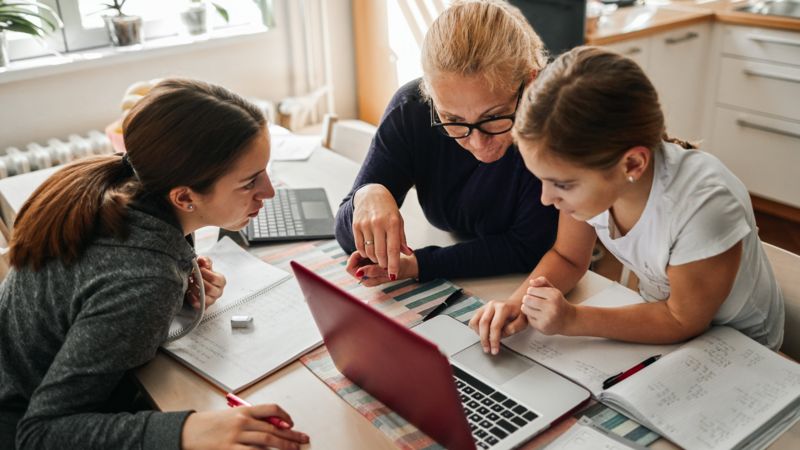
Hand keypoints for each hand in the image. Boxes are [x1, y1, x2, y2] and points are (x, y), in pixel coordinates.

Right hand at [181, 404, 309, 449]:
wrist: (187, 432)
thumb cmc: (209, 424)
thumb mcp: (230, 416)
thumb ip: (249, 419)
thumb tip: (271, 425)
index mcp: (243, 410)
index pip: (271, 409)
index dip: (285, 417)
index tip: (292, 424)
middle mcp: (242, 422)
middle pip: (273, 428)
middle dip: (291, 435)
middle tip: (302, 440)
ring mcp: (236, 437)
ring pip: (267, 441)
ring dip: (284, 446)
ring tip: (294, 449)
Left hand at [186, 256, 225, 308]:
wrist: (195, 280)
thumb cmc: (202, 273)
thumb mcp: (204, 264)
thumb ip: (205, 261)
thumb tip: (203, 261)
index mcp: (220, 281)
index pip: (217, 280)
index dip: (207, 274)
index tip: (199, 270)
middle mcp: (218, 292)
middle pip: (211, 289)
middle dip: (200, 282)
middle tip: (192, 276)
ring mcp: (211, 300)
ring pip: (204, 298)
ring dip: (195, 290)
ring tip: (190, 283)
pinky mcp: (203, 306)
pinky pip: (198, 305)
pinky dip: (192, 298)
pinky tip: (189, 292)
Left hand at [345, 251, 418, 286]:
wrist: (408, 265)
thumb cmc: (400, 268)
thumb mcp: (387, 269)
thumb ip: (373, 271)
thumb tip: (359, 272)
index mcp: (367, 280)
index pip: (350, 268)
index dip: (354, 259)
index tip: (364, 252)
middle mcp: (365, 276)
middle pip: (352, 263)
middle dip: (359, 254)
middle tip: (370, 248)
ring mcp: (367, 270)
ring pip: (357, 258)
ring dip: (364, 251)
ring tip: (375, 248)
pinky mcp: (370, 264)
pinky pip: (363, 255)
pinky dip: (368, 250)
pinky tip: (376, 247)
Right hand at [352, 184, 412, 280]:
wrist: (372, 193)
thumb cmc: (388, 209)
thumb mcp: (399, 221)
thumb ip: (401, 239)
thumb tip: (407, 253)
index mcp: (392, 223)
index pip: (393, 249)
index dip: (393, 264)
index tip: (393, 275)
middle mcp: (378, 223)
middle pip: (380, 253)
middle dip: (383, 264)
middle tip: (386, 266)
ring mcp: (365, 224)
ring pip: (369, 251)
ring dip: (374, 259)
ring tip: (378, 257)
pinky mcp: (356, 225)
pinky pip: (359, 246)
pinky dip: (365, 253)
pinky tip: (370, 251)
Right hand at [468, 299, 528, 354]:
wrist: (515, 304)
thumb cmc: (518, 313)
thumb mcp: (522, 321)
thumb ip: (515, 327)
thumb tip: (504, 333)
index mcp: (503, 307)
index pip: (495, 326)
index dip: (494, 340)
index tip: (495, 350)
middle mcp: (492, 305)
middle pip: (483, 324)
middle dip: (484, 339)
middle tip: (488, 349)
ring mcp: (485, 307)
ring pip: (475, 322)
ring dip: (479, 334)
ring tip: (486, 341)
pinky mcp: (481, 310)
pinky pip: (473, 321)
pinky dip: (475, 329)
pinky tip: (483, 334)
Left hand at [520, 277, 575, 335]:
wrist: (568, 320)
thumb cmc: (557, 303)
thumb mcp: (553, 290)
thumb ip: (542, 282)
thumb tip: (531, 282)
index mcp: (554, 295)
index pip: (531, 290)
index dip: (531, 291)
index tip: (536, 294)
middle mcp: (552, 307)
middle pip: (527, 299)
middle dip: (527, 299)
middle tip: (532, 301)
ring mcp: (547, 318)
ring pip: (525, 309)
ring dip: (527, 307)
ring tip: (534, 308)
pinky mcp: (542, 327)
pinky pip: (528, 319)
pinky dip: (531, 317)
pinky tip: (538, 316)